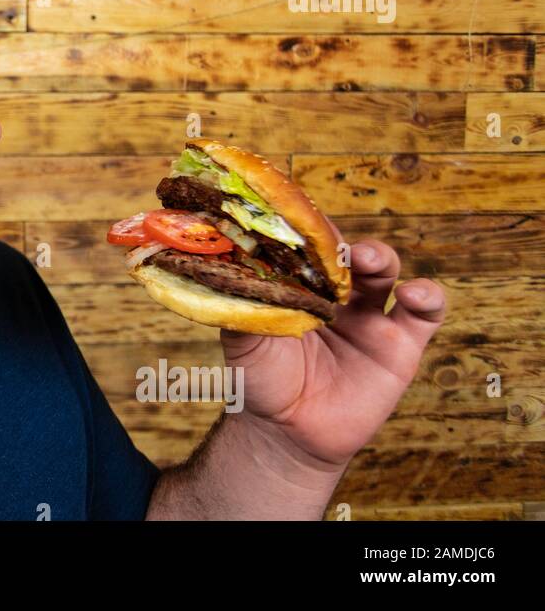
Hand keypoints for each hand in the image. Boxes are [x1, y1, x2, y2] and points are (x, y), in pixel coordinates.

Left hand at [219, 221, 446, 469]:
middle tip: (333, 246)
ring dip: (379, 256)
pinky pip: (425, 313)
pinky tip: (416, 293)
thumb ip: (243, 306)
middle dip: (342, 242)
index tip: (299, 222)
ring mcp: (370, 317)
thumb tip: (226, 268)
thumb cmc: (262, 381)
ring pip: (385, 271)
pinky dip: (428, 296)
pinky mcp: (401, 345)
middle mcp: (335, 294)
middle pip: (346, 252)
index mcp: (299, 286)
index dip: (305, 233)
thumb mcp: (244, 340)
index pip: (306, 247)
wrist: (289, 433)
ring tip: (367, 261)